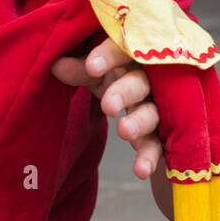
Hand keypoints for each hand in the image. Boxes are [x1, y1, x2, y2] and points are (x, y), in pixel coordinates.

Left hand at [51, 38, 162, 179]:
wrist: (147, 104)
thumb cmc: (117, 79)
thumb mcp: (97, 74)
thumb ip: (80, 70)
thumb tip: (55, 66)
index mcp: (132, 57)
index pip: (124, 50)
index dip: (110, 56)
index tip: (92, 66)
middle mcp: (151, 79)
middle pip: (141, 81)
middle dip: (126, 92)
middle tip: (108, 106)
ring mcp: (160, 107)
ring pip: (152, 113)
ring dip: (139, 123)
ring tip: (124, 131)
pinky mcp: (164, 134)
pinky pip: (157, 145)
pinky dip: (149, 157)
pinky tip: (141, 170)